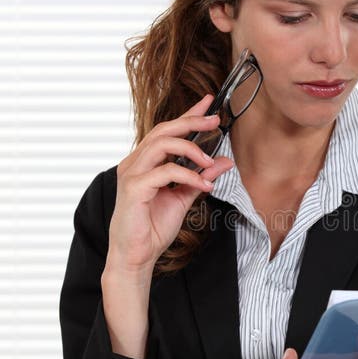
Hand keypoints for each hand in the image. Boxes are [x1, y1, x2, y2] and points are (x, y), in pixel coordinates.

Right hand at [106, 94, 234, 273]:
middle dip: (191, 121)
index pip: (167, 131)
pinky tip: (204, 185)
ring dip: (191, 148)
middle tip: (215, 120)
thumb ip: (200, 177)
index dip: (188, 114)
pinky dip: (189, 176)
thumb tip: (224, 161)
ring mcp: (132, 173)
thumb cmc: (152, 228)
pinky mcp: (134, 187)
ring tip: (210, 160)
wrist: (137, 255)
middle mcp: (135, 163)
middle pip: (163, 130)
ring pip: (161, 144)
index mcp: (145, 162)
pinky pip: (166, 171)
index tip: (209, 102)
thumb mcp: (184, 198)